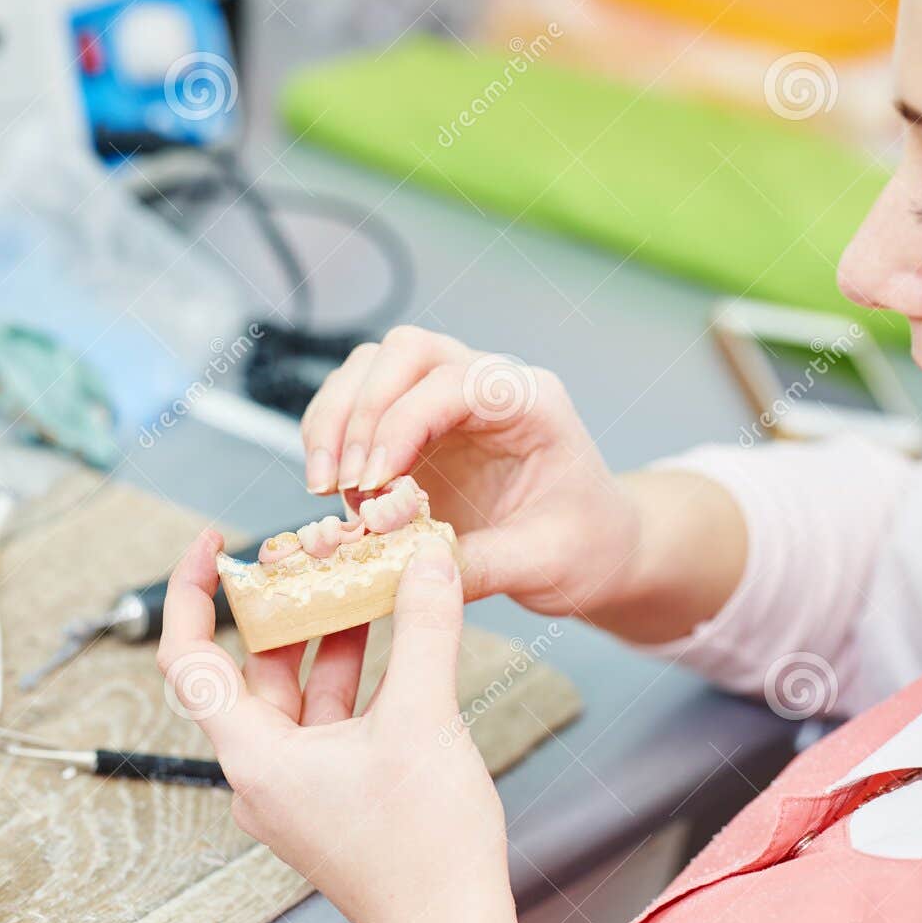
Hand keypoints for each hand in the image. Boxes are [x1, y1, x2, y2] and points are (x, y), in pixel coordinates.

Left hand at [158, 531, 543, 922]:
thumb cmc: (425, 853)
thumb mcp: (424, 717)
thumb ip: (424, 629)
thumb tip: (427, 564)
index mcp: (255, 757)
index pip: (188, 659)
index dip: (190, 593)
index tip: (210, 545)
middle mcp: (262, 775)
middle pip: (250, 671)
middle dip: (283, 608)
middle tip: (312, 557)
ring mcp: (296, 791)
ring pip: (296, 695)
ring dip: (325, 640)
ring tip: (361, 587)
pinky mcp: (330, 801)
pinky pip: (327, 723)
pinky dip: (352, 680)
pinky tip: (391, 645)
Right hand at [300, 325, 632, 618]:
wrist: (593, 546)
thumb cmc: (585, 544)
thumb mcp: (545, 564)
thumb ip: (480, 566)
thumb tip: (408, 570)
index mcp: (530, 401)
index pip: (452, 380)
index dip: (401, 423)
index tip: (373, 483)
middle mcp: (485, 385)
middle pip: (404, 352)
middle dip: (359, 412)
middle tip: (343, 485)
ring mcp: (445, 400)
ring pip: (370, 368)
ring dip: (334, 421)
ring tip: (328, 489)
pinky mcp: (413, 427)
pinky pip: (357, 406)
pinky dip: (332, 439)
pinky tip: (335, 491)